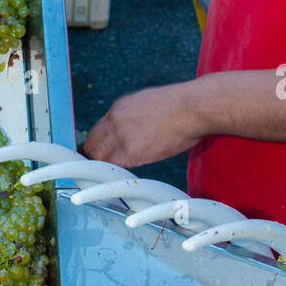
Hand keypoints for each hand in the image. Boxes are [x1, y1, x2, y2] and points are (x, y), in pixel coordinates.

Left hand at [82, 82, 206, 167]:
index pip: (97, 131)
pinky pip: (111, 168)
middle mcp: (114, 120)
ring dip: (101, 169)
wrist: (194, 107)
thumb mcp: (149, 104)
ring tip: (106, 179)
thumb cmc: (183, 107)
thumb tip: (133, 131)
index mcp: (119, 108)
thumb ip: (133, 118)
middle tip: (97, 172)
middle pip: (91, 145)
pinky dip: (112, 175)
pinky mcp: (129, 151)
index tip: (98, 156)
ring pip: (97, 158)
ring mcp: (119, 136)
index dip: (96, 146)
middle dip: (93, 158)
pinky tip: (116, 181)